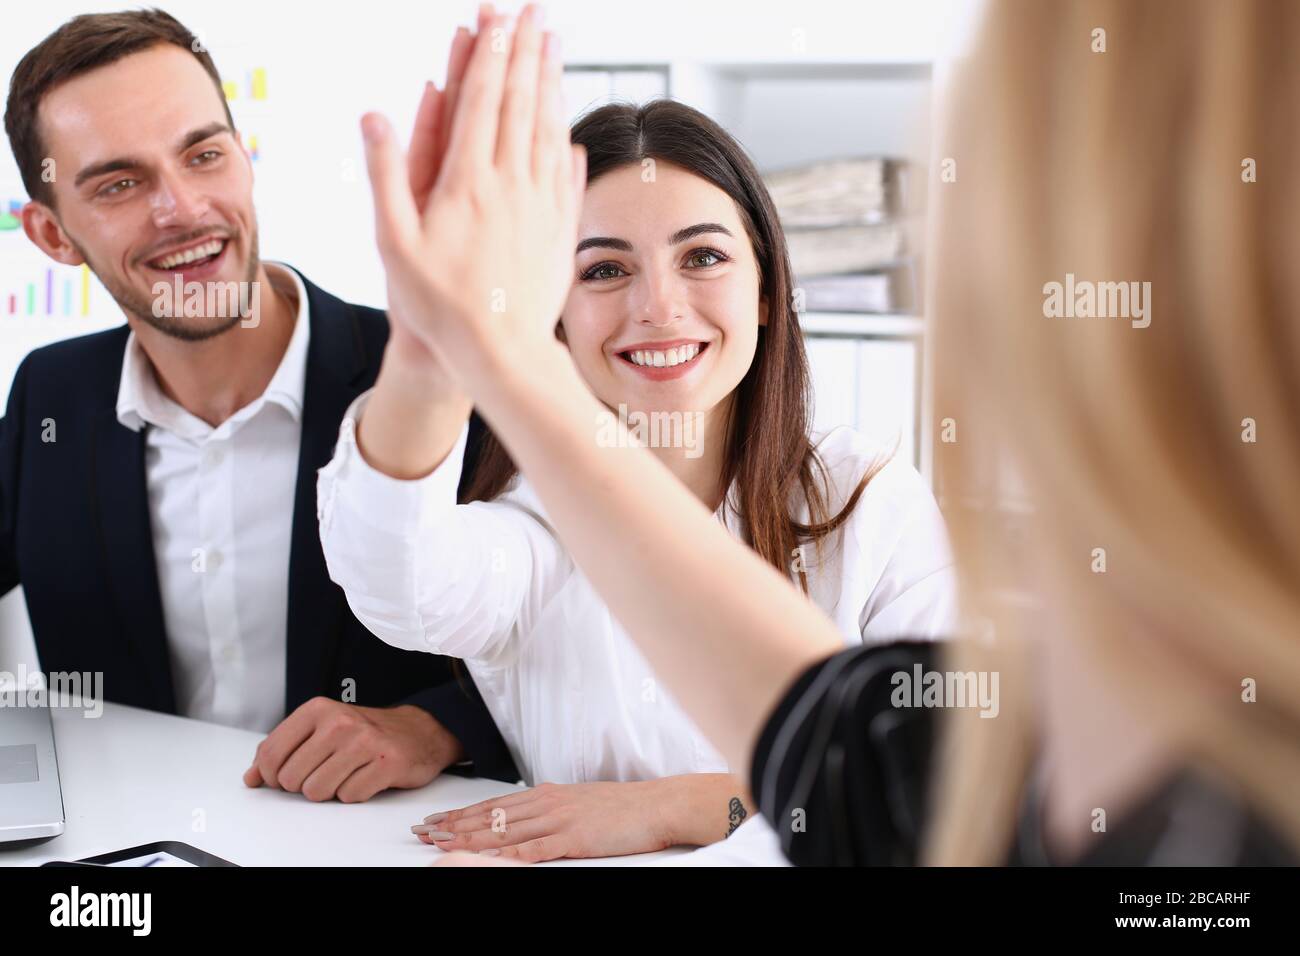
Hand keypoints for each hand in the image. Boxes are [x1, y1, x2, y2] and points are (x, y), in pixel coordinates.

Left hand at [242, 698, 461, 801]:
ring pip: (317, 792)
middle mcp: (339, 722)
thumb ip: (283, 751)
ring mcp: (364, 742)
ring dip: (329, 791)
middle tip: (323, 773)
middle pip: (291, 779)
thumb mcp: (319, 730)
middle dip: (303, 785)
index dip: (270, 775)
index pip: (270, 754)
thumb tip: (251, 779)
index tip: (281, 777)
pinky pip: (349, 797)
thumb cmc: (363, 733)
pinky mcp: (386, 763)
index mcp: (317, 709)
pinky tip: (366, 776)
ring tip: (345, 774)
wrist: (417, 731)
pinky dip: (354, 793)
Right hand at [361, 3, 584, 391]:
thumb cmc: (440, 305)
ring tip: (553, 45)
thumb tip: (376, 116)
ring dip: (550, 82)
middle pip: (522, 103)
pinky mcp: (560, 228)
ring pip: (548, 129)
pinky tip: (567, 124)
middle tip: (533, 10)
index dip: (490, 54)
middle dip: (526, 51)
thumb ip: (386, 175)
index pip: (482, 101)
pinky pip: (566, 171)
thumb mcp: (394, 243)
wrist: (502, 352)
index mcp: (469, 182)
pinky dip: (565, 137)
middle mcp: (511, 184)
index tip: (497, 17)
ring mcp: (541, 205)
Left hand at [410, 780, 676, 861]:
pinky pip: (536, 848)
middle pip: (491, 817)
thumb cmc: (622, 807)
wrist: (656, 804)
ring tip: (442, 844)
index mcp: (547, 794)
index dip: (462, 814)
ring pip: (505, 831)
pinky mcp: (574, 838)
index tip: (436, 820)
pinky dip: (510, 855)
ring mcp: (559, 820)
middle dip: (454, 825)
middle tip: (424, 831)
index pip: (494, 805)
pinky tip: (491, 860)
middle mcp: (547, 803)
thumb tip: (527, 813)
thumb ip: (551, 807)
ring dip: (470, 839)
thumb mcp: (578, 801)